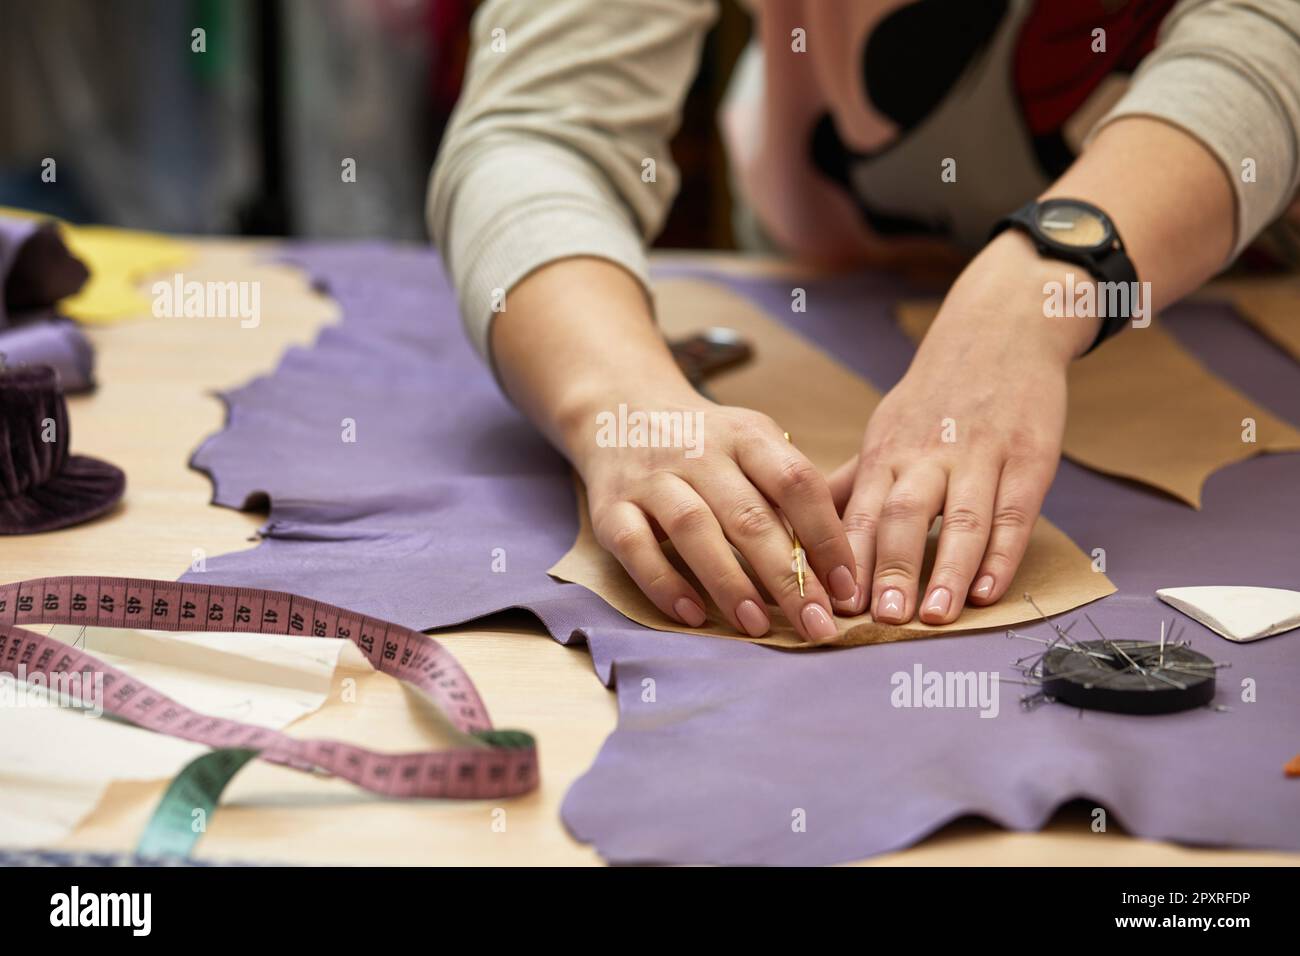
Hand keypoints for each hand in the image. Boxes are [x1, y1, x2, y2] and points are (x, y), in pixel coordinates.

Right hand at [566, 387, 858, 641]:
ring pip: (693, 528)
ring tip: (758, 626)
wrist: (620, 410)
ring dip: (728, 581)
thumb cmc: (707, 445)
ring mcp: (651, 477)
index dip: (826, 537)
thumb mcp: (753, 445)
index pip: (796, 483)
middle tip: (815, 625)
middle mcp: (699, 451)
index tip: (847, 588)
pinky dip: (663, 583)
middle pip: (749, 514)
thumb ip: (789, 493)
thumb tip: (843, 566)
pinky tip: (693, 616)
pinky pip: (636, 547)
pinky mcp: (610, 506)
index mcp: (747, 435)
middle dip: (787, 577)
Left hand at [830, 234, 1090, 624]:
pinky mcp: (1030, 457)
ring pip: (964, 518)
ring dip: (949, 570)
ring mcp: (982, 455)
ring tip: (938, 617)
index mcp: (887, 452)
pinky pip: (1015, 512)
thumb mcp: (887, 430)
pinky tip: (990, 590)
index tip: (835, 605)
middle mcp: (929, 454)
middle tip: (884, 619)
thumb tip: (803, 533)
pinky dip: (1003, 554)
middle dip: (892, 568)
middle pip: (905, 515)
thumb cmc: (936, 395)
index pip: (862, 513)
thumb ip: (854, 485)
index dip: (849, 560)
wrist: (1003, 329)